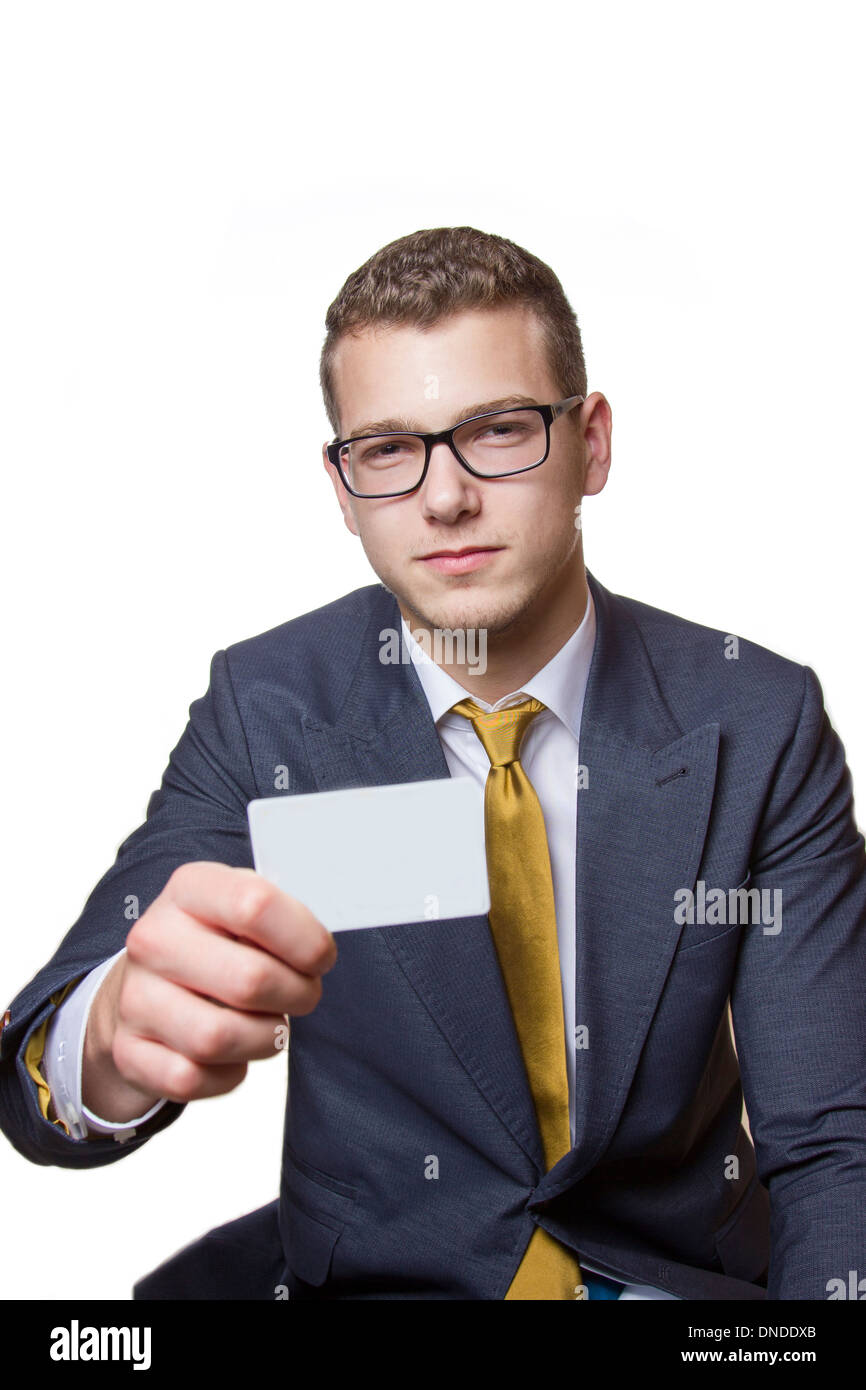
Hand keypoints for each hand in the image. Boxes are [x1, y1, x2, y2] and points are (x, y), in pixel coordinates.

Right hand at [81, 862, 336, 1122]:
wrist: (139, 990)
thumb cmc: (212, 946)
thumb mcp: (242, 911)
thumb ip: (284, 917)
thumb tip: (325, 947)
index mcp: (190, 889)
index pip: (256, 904)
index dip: (305, 938)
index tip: (321, 956)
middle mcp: (154, 938)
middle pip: (249, 980)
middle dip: (296, 995)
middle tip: (303, 995)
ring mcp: (134, 997)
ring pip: (220, 1037)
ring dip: (264, 1038)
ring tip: (270, 1024)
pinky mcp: (129, 1051)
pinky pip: (192, 1078)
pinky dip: (227, 1074)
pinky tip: (232, 1054)